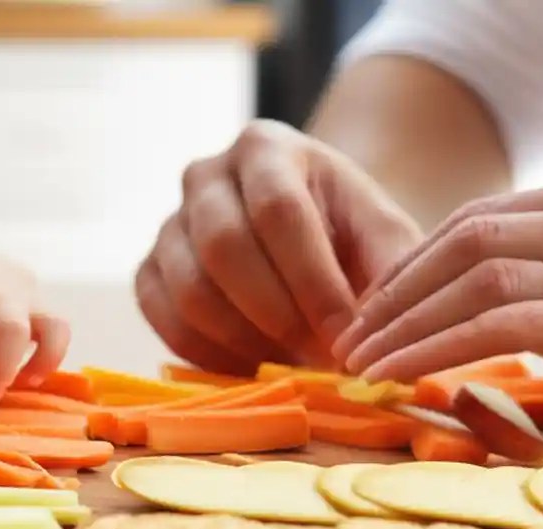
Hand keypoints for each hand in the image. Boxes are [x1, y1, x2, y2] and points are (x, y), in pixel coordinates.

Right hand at [135, 120, 420, 373]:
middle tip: (319, 358)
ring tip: (293, 364)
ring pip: (191, 290)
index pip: (278, 209)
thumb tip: (385, 331)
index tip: (345, 335)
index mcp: (265, 146)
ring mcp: (169, 224)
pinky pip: (164, 320)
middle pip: (224, 246)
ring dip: (246, 340)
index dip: (312, 279)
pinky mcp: (149, 271)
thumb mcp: (383, 234)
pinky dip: (209, 355)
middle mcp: (205, 175)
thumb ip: (394, 268)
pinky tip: (253, 368)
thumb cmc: (347, 232)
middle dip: (277, 313)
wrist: (304, 233)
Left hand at [334, 170, 542, 448]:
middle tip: (350, 335)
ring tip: (362, 363)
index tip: (374, 303)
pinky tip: (406, 377)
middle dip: (396, 289)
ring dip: (405, 323)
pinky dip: (442, 349)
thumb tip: (475, 296)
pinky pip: (511, 327)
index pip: (488, 214)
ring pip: (482, 278)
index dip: (415, 260)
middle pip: (473, 237)